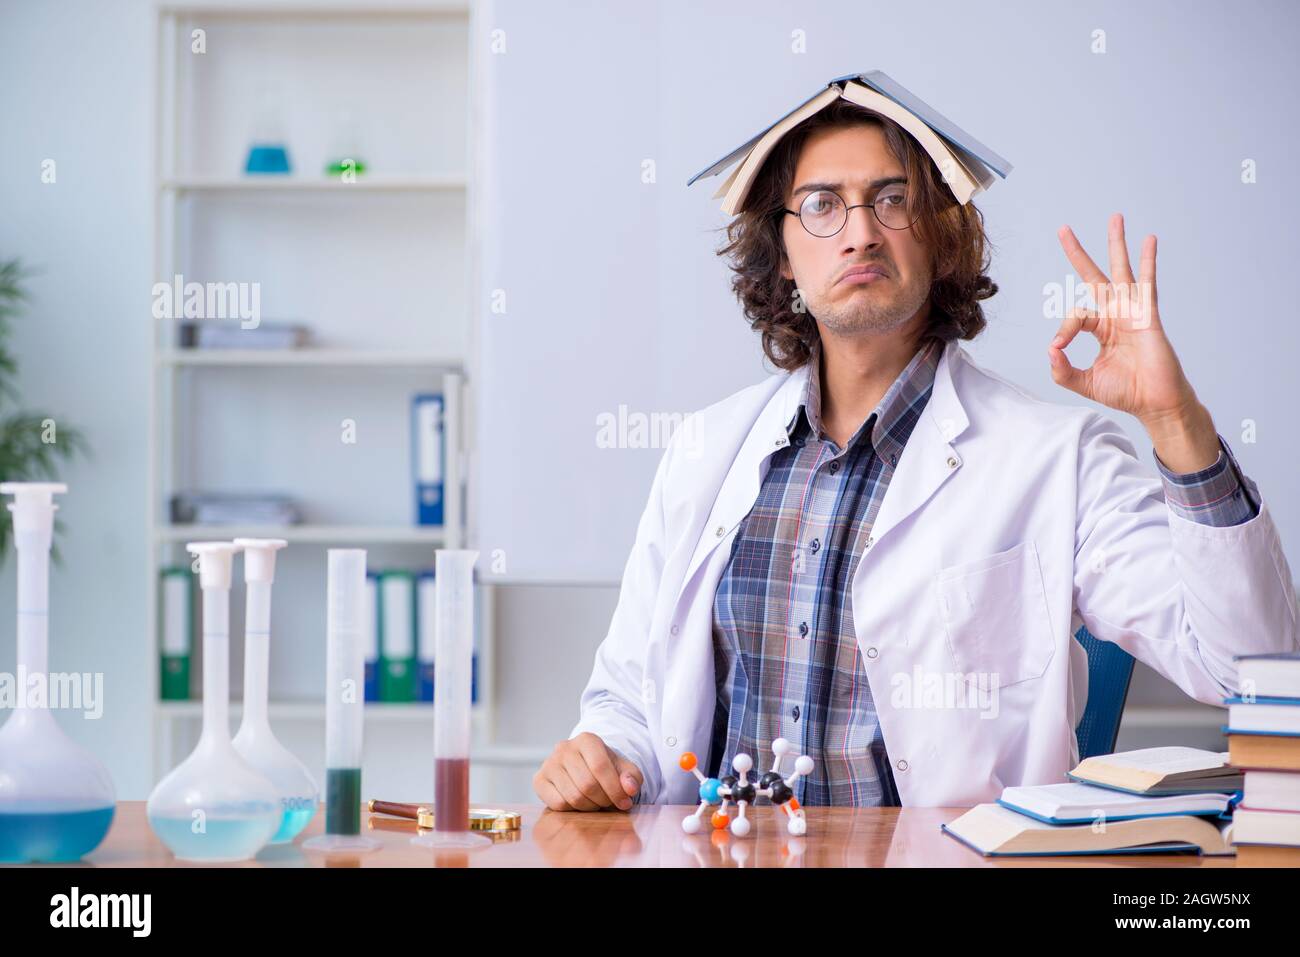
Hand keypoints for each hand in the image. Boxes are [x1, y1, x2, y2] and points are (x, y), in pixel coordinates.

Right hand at [533, 732, 642, 810]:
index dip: (615, 789)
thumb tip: (630, 788)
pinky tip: (580, 804)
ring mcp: (549, 763)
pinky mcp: (539, 780)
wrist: (582, 766)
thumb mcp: (623, 768)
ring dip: (590, 807)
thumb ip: (631, 777)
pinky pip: (558, 804)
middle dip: (603, 800)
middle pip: (587, 784)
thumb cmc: (605, 768)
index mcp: (587, 740)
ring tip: (596, 803)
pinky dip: (573, 810)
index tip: (625, 803)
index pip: (600, 767)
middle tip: (609, 803)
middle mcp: (564, 748)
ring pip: (573, 796)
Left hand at [1050, 213, 1220, 470]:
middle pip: (1092, 275)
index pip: (1074, 315)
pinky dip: (1148, 260)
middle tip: (1063, 229)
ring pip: (1121, 270)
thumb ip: (1062, 370)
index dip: (1063, 330)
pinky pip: (1147, 282)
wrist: (1154, 403)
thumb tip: (1050, 350)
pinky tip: (1149, 239)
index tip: (1058, 348)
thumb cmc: (1125, 392)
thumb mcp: (1083, 382)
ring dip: (1116, 243)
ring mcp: (1132, 311)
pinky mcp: (1148, 314)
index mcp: (1100, 328)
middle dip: (1077, 252)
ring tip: (1115, 217)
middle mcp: (1114, 313)